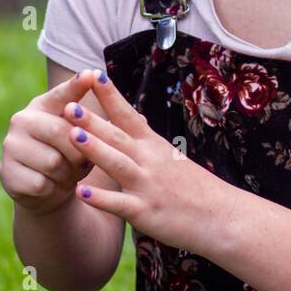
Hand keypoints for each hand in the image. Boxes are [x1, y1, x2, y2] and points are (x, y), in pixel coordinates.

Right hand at [0, 69, 99, 214]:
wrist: (46, 189)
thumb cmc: (68, 155)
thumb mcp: (79, 136)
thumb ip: (86, 118)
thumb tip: (96, 82)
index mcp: (42, 105)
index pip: (61, 94)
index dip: (76, 86)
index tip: (90, 75)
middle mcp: (22, 120)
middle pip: (61, 132)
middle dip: (79, 152)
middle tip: (82, 162)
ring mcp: (11, 146)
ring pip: (53, 162)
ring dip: (66, 174)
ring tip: (65, 173)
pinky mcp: (7, 173)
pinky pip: (41, 184)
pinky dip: (53, 189)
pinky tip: (51, 186)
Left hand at [62, 72, 230, 252]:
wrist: (222, 216)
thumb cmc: (193, 187)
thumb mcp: (169, 157)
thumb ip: (145, 142)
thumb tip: (131, 119)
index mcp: (153, 145)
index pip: (128, 115)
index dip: (110, 96)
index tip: (93, 74)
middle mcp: (149, 161)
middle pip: (116, 136)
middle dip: (91, 120)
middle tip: (68, 104)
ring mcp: (146, 185)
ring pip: (116, 163)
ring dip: (93, 149)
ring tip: (70, 135)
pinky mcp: (145, 212)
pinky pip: (119, 204)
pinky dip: (100, 199)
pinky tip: (80, 193)